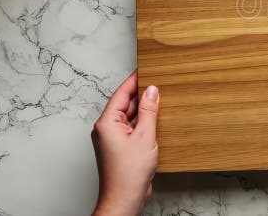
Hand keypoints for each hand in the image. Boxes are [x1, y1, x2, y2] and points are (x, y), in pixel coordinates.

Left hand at [91, 71, 158, 215]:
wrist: (124, 198)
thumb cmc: (129, 173)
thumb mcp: (145, 135)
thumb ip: (149, 111)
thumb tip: (152, 91)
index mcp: (106, 123)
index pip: (121, 93)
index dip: (134, 80)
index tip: (146, 68)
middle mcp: (106, 129)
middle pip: (125, 104)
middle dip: (142, 94)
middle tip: (159, 82)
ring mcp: (113, 139)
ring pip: (129, 116)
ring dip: (144, 110)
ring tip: (161, 99)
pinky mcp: (120, 148)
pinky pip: (132, 128)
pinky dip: (143, 122)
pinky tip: (156, 120)